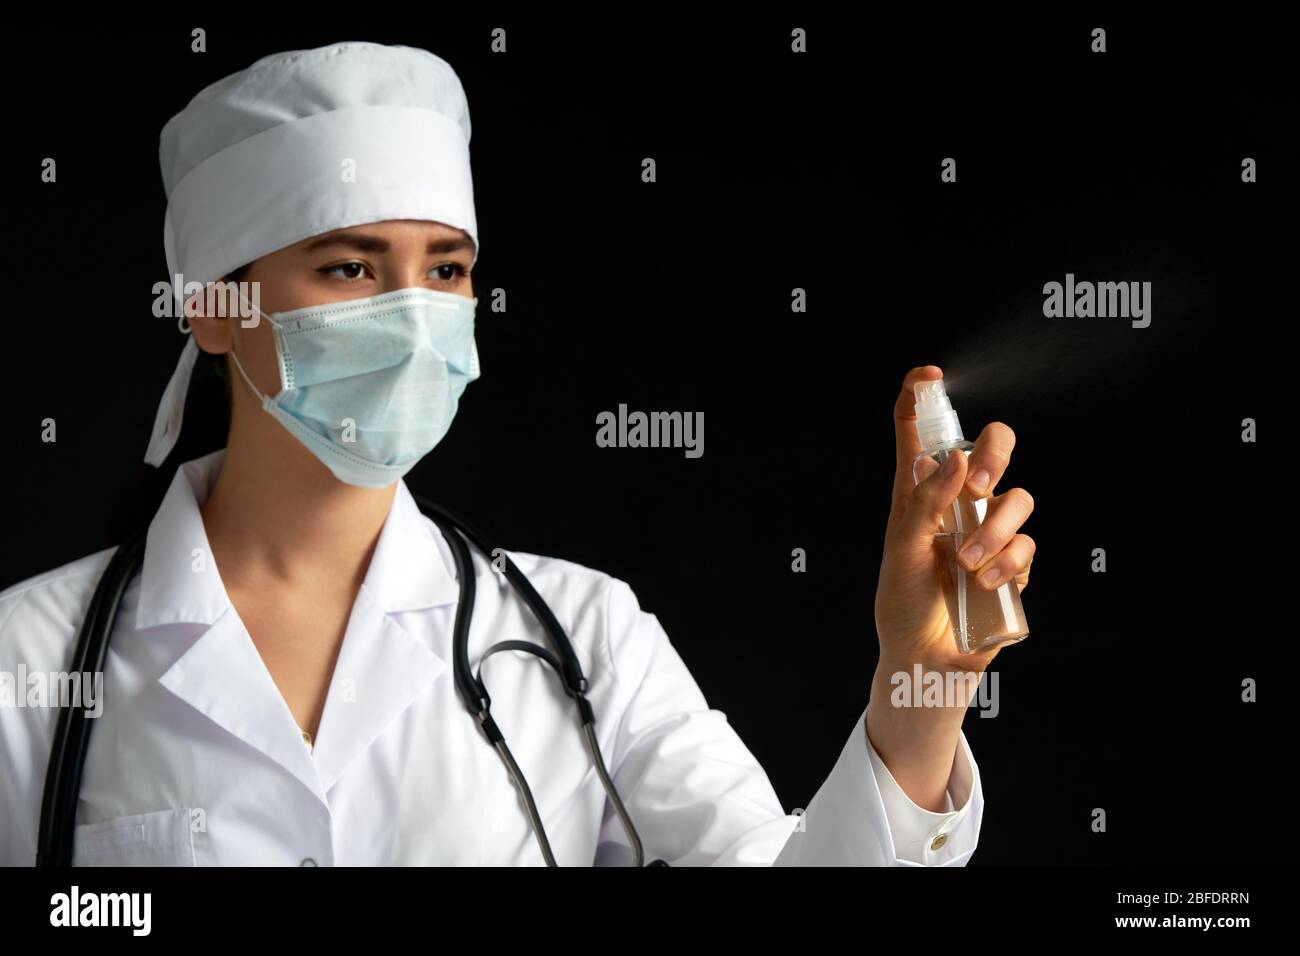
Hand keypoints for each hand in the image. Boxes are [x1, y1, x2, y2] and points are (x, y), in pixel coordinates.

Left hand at [874, 365, 1035, 676]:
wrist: (926, 658)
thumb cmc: (903, 601)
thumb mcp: (901, 549)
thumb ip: (925, 502)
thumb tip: (952, 457)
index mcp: (919, 491)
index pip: (918, 432)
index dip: (920, 398)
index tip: (929, 376)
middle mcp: (958, 502)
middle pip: (992, 446)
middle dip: (994, 454)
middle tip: (977, 483)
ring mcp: (989, 530)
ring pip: (1017, 499)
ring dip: (995, 530)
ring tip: (968, 565)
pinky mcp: (1014, 562)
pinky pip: (1027, 544)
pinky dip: (1009, 562)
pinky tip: (986, 584)